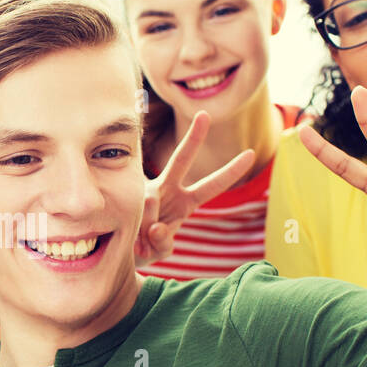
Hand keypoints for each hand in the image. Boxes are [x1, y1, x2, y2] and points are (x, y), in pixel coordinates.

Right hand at [134, 110, 255, 268]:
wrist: (115, 252)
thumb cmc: (144, 249)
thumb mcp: (160, 251)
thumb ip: (163, 242)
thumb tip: (156, 227)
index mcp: (185, 202)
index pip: (211, 186)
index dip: (230, 172)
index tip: (251, 153)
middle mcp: (167, 190)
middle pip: (181, 160)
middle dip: (193, 138)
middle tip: (204, 115)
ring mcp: (146, 192)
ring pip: (151, 203)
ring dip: (148, 232)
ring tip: (143, 248)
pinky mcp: (127, 200)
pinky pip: (137, 216)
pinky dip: (138, 237)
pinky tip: (134, 244)